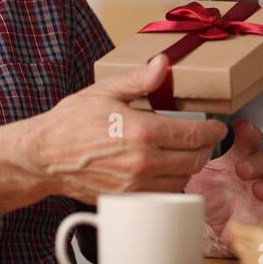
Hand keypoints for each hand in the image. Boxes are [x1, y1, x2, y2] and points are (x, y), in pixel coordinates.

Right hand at [16, 55, 227, 203]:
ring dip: (190, 166)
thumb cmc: (71, 121)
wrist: (44, 156)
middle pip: (195, 160)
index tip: (218, 127)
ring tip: (185, 152)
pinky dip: (171, 182)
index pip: (194, 135)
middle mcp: (143, 162)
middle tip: (204, 138)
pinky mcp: (127, 199)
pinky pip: (163, 194)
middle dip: (205, 148)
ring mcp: (135, 185)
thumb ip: (139, 80)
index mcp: (142, 132)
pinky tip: (165, 168)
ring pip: (182, 180)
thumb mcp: (106, 91)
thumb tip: (164, 64)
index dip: (212, 131)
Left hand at [185, 120, 262, 257]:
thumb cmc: (208, 200)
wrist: (212, 233)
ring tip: (257, 190)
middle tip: (241, 169)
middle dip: (257, 162)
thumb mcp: (195, 178)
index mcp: (239, 159)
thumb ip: (193, 161)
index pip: (250, 140)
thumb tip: (186, 147)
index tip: (241, 127)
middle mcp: (257, 174)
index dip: (248, 132)